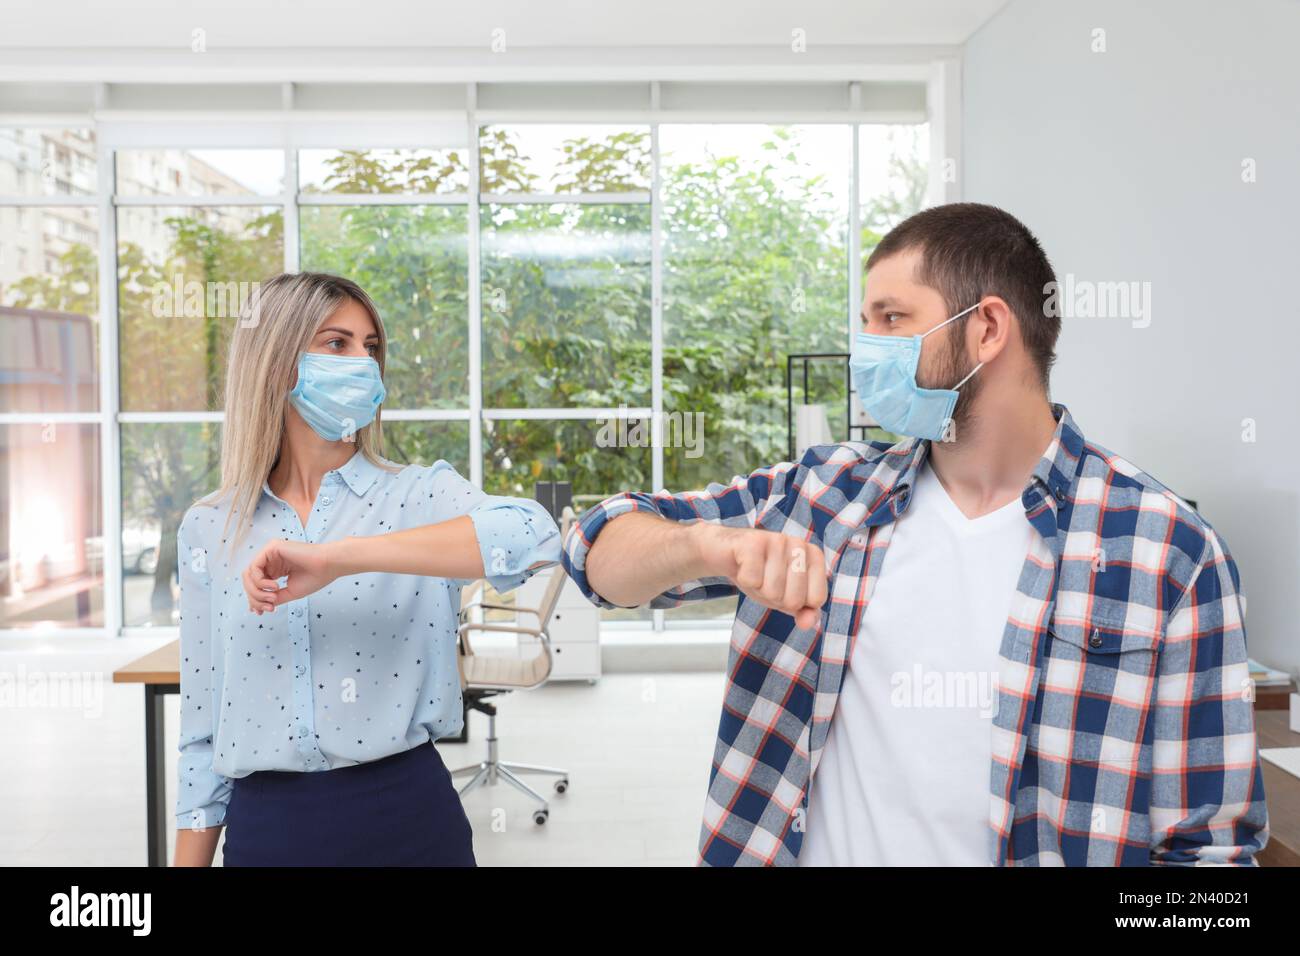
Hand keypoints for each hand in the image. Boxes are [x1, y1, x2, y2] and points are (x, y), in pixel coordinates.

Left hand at [242, 538, 340, 613]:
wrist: (329, 566)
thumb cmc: (315, 577)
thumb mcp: (289, 592)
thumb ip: (272, 598)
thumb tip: (256, 607)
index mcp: (275, 569)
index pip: (255, 584)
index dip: (254, 599)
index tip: (261, 612)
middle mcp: (270, 560)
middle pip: (249, 580)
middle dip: (255, 597)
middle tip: (269, 606)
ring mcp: (270, 553)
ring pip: (248, 574)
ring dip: (257, 590)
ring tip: (273, 597)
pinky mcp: (272, 548)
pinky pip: (255, 567)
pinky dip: (260, 581)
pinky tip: (274, 586)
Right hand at [694, 526, 827, 629]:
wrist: (724, 552)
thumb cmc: (759, 574)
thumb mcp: (785, 596)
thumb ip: (804, 611)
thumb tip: (808, 623)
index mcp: (814, 556)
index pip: (816, 600)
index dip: (794, 603)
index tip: (783, 587)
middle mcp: (800, 545)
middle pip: (794, 600)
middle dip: (774, 598)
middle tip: (764, 580)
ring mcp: (777, 540)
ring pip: (772, 591)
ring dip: (757, 589)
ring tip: (753, 573)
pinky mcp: (753, 541)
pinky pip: (751, 580)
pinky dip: (743, 579)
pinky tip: (742, 566)